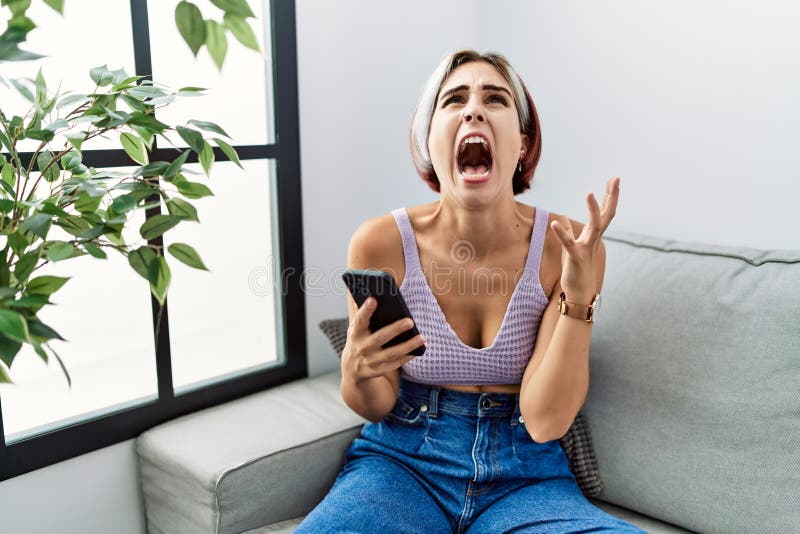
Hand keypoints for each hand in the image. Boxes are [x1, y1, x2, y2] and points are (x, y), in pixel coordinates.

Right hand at [341, 297, 425, 382]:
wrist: (351, 368)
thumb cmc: (359, 339)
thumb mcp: (356, 327)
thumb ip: (362, 313)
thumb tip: (369, 293)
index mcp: (355, 333)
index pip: (360, 320)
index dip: (366, 310)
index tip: (374, 299)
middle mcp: (361, 347)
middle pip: (380, 338)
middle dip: (395, 330)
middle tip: (410, 321)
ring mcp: (370, 361)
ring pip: (391, 353)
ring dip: (407, 346)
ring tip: (422, 338)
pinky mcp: (378, 371)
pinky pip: (395, 364)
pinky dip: (407, 357)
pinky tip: (419, 349)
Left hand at [550, 177, 619, 302]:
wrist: (579, 291)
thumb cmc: (576, 268)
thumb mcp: (571, 246)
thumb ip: (568, 231)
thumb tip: (562, 219)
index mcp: (594, 234)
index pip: (604, 212)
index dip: (609, 196)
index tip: (614, 179)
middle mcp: (594, 239)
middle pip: (606, 214)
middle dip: (611, 196)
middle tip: (616, 179)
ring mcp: (587, 247)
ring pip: (594, 226)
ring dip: (592, 209)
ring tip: (589, 193)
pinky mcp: (576, 257)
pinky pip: (569, 243)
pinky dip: (562, 233)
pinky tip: (555, 223)